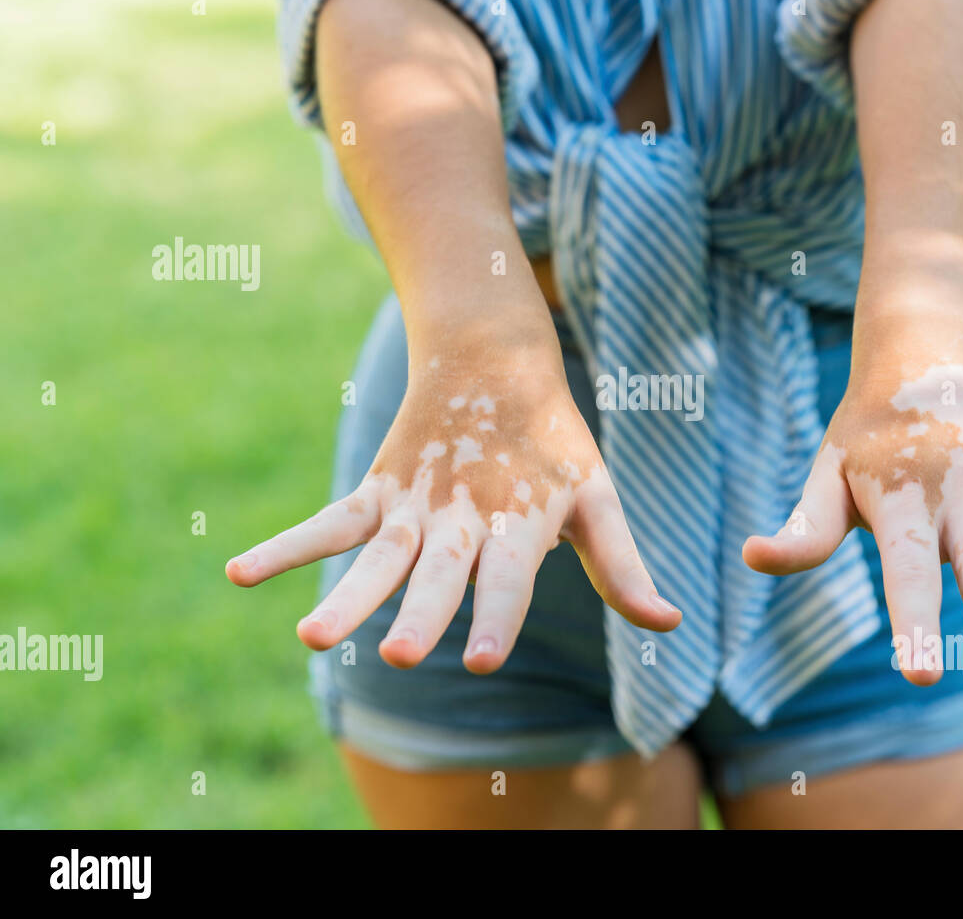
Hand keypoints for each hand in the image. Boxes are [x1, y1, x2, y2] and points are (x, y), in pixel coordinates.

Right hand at [227, 317, 679, 671]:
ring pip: (379, 555)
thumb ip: (622, 564)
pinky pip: (330, 523)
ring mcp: (416, 504)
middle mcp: (464, 517)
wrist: (494, 359)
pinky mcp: (379, 492)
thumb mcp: (595, 497)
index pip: (509, 577)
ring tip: (310, 636)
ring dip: (346, 594)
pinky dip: (286, 546)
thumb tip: (669, 621)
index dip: (496, 614)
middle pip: (440, 571)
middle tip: (397, 653)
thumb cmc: (553, 443)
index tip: (480, 657)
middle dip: (421, 612)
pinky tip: (239, 574)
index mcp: (519, 521)